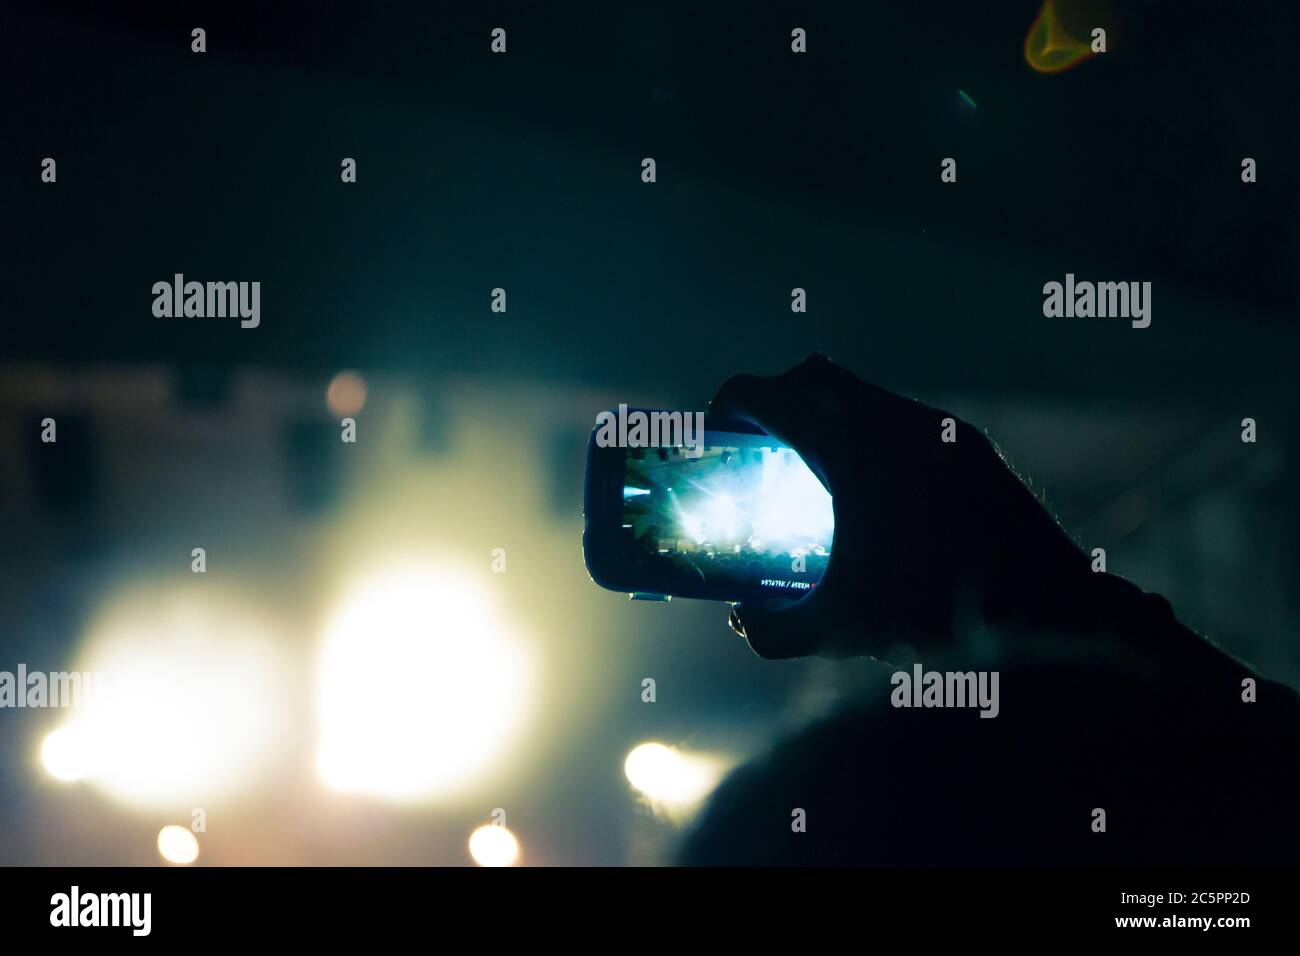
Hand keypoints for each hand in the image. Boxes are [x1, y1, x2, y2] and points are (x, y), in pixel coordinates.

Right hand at [708, 355, 1092, 660]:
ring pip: (862, 396)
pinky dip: (869, 440)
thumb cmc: (935, 612)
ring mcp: (936, 429)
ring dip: (827, 421)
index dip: (729, 408)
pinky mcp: (970, 447)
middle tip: (761, 456)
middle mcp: (891, 419)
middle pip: (812, 377)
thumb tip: (746, 621)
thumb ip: (774, 629)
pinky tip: (874, 500)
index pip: (765, 391)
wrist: (1051, 610)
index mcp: (848, 444)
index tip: (716, 436)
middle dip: (776, 405)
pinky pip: (901, 421)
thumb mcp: (838, 629)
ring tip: (816, 481)